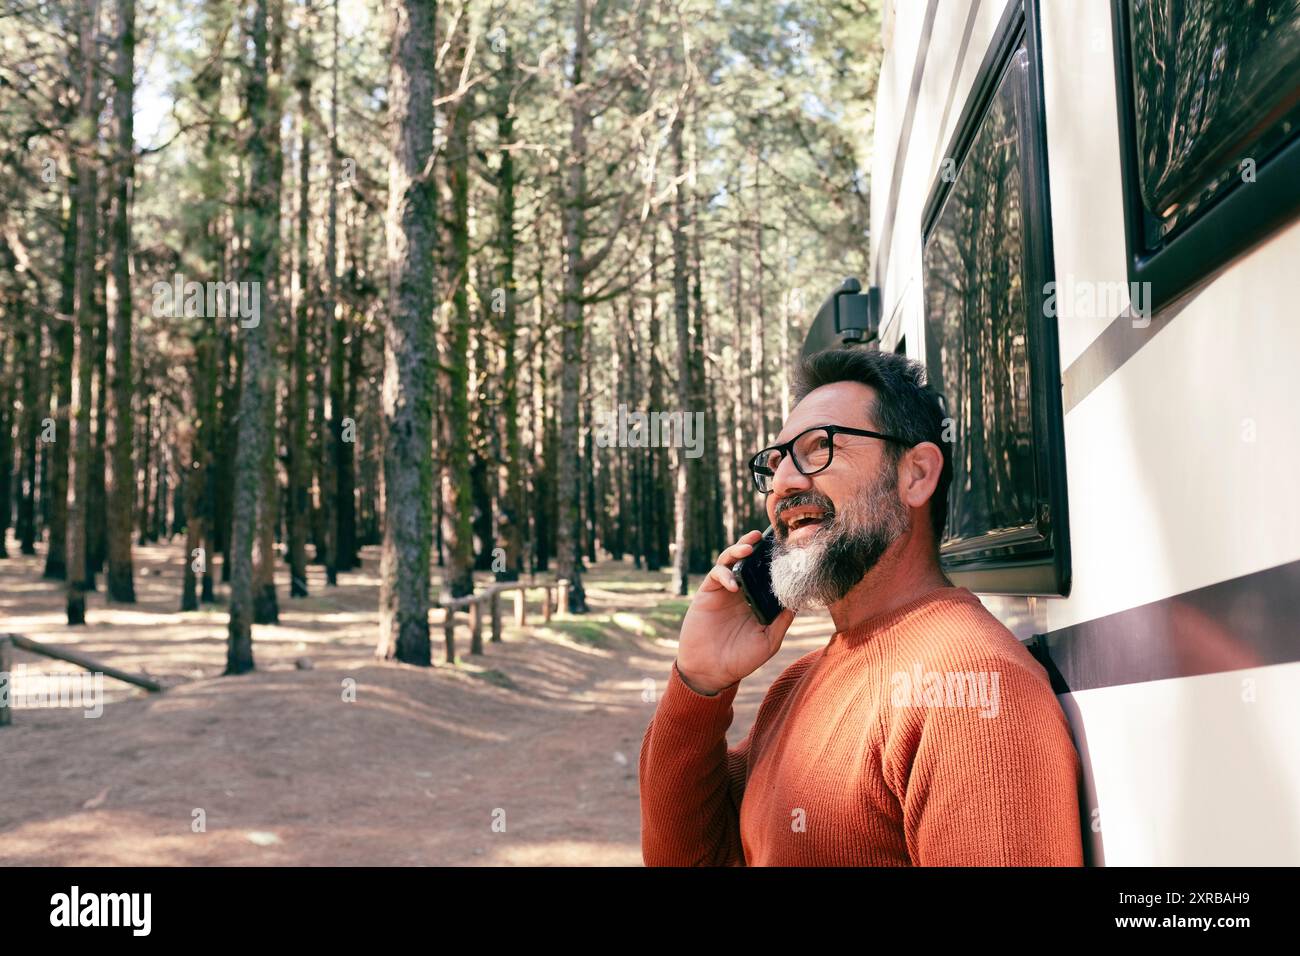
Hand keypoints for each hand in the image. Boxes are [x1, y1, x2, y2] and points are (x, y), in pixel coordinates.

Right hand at [675, 530, 796, 694]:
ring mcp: (724, 591)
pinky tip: (733, 584)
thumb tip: (797, 602)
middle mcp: (742, 592)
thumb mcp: (768, 642)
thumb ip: (781, 622)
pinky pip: (716, 574)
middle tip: (764, 536)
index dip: (773, 562)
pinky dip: (724, 573)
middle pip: (749, 561)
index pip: (767, 574)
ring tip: (748, 547)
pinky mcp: (708, 593)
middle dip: (756, 546)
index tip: (786, 549)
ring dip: (739, 550)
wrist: (710, 671)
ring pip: (731, 561)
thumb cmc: (741, 660)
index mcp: (758, 601)